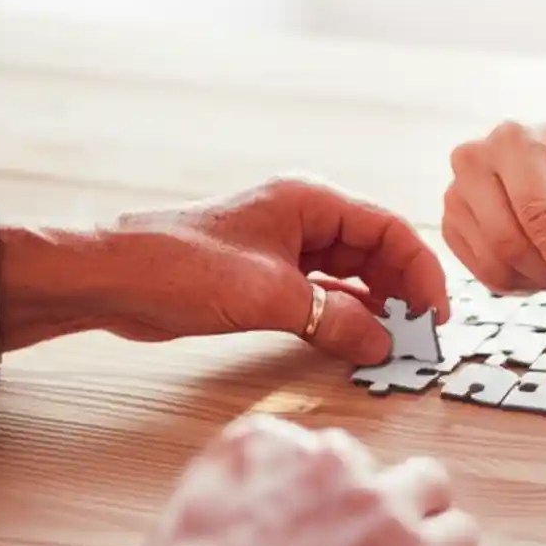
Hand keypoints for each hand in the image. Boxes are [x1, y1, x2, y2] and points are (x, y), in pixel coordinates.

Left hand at [0, 176, 448, 364]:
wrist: (111, 279)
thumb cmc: (179, 266)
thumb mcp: (269, 296)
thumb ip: (334, 319)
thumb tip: (382, 343)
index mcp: (310, 202)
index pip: (389, 229)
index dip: (420, 270)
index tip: (434, 312)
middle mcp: (304, 218)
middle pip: (376, 251)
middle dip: (402, 290)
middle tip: (419, 333)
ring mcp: (286, 248)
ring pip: (352, 276)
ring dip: (376, 306)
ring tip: (395, 341)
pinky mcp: (268, 277)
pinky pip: (324, 294)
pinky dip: (344, 316)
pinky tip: (358, 340)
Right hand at [107, 414, 478, 545]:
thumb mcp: (177, 526)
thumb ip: (220, 499)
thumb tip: (225, 522)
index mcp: (261, 443)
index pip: (306, 442)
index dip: (310, 486)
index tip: (305, 516)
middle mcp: (325, 457)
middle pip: (367, 460)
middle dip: (362, 497)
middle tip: (350, 545)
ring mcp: (377, 499)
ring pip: (427, 483)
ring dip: (416, 515)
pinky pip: (460, 534)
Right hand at [442, 103, 545, 320]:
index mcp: (514, 141)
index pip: (539, 216)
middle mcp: (474, 162)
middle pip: (510, 243)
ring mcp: (456, 194)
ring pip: (495, 265)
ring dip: (539, 282)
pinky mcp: (452, 223)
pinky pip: (483, 273)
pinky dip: (519, 282)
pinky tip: (541, 265)